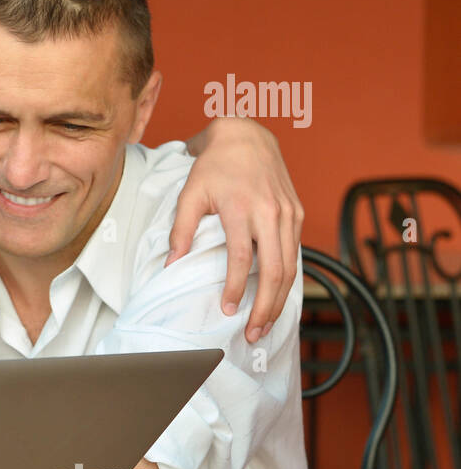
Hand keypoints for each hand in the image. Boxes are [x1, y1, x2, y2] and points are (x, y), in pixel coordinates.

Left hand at [169, 117, 302, 342]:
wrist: (246, 135)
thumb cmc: (213, 166)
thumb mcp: (190, 194)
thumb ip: (181, 230)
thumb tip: (171, 266)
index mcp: (242, 208)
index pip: (242, 258)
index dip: (235, 287)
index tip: (226, 310)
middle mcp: (271, 212)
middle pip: (275, 270)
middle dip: (265, 306)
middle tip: (253, 332)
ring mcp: (288, 213)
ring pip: (290, 266)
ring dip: (279, 299)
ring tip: (265, 323)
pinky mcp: (297, 213)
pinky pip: (295, 253)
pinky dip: (288, 279)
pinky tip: (276, 297)